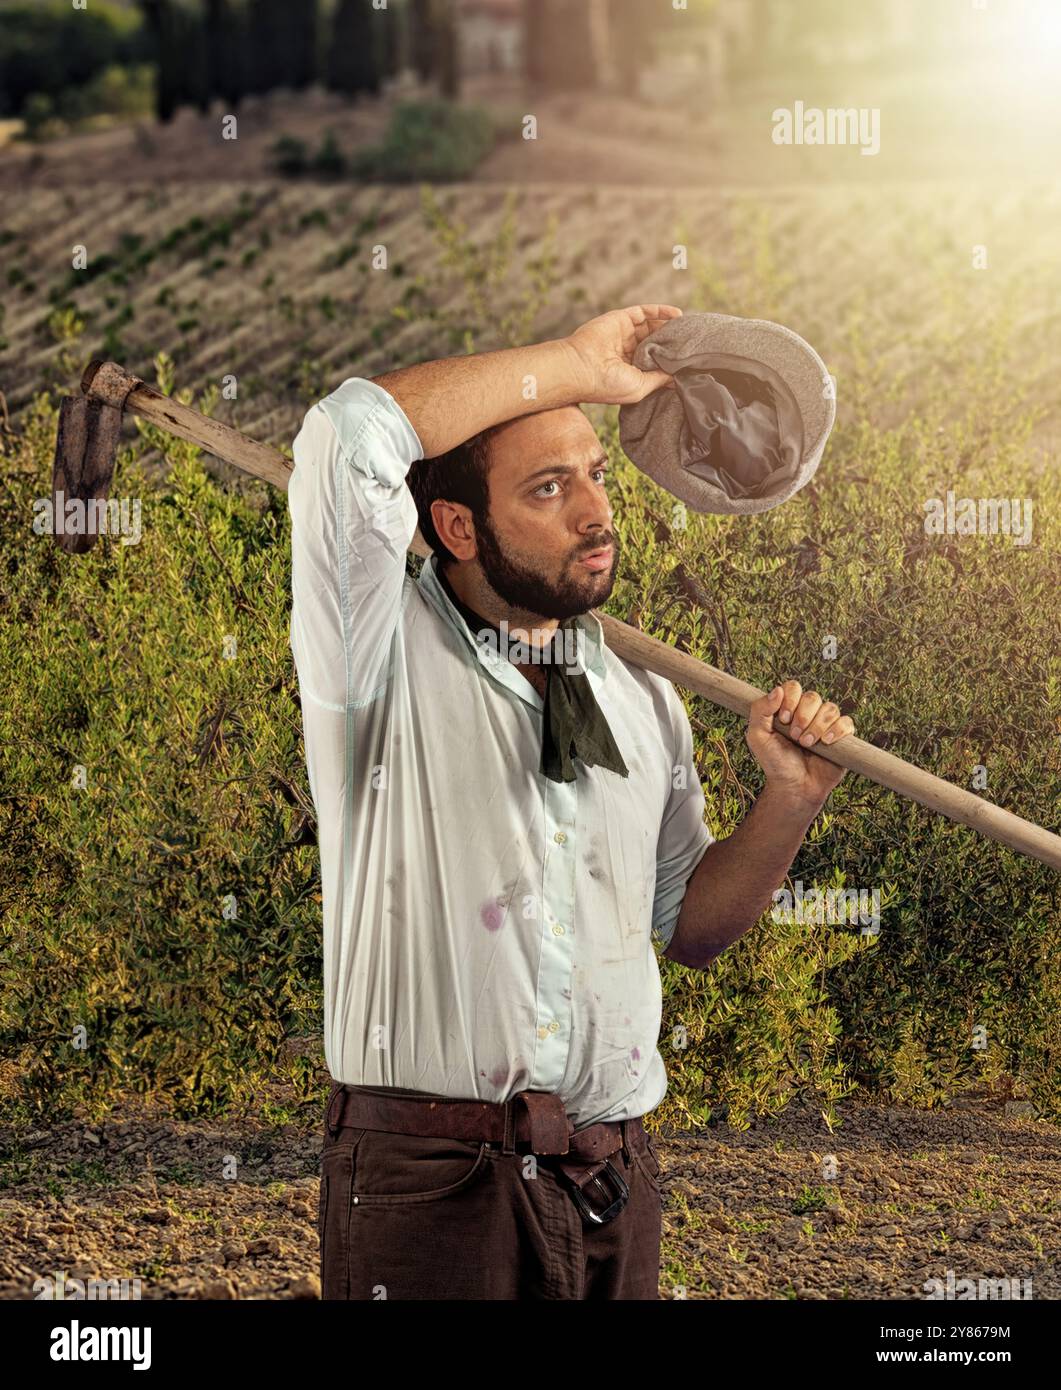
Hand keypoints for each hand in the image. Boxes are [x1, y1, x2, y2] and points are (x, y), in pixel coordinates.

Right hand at [564, 304, 681, 404]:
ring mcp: (623, 334)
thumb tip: (678, 376)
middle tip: (692, 341)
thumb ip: (659, 379)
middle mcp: (626, 352)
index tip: (690, 360)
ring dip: (669, 326)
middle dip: (672, 342)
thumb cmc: (607, 385)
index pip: (654, 362)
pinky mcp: (620, 319)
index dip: (670, 360)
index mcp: (628, 370)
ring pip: (651, 326)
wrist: (581, 368)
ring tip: (687, 328)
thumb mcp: (640, 387)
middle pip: (654, 342)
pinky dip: (661, 311)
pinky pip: (644, 312)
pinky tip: (677, 314)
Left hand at [745, 680, 855, 811]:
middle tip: (795, 737)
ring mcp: (826, 724)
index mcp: (788, 708)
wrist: (793, 786)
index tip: (784, 720)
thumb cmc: (775, 762)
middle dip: (803, 716)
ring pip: (830, 709)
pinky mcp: (841, 737)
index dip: (790, 700)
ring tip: (807, 744)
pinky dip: (836, 730)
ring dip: (817, 727)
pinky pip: (846, 722)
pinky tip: (826, 742)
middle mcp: (808, 713)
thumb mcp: (757, 736)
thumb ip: (760, 711)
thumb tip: (777, 690)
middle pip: (813, 697)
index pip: (793, 687)